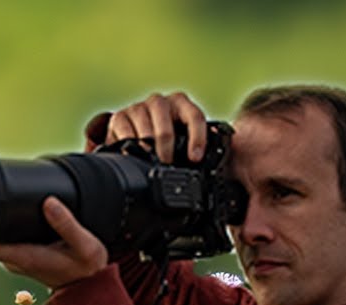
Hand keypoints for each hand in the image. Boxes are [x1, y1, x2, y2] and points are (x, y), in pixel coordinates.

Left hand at [0, 197, 107, 289]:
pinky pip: (4, 243)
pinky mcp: (20, 259)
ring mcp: (15, 261)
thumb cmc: (86, 269)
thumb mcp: (85, 245)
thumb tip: (49, 202)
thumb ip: (66, 224)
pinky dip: (6, 231)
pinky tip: (16, 219)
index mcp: (25, 257)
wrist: (87, 289)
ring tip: (4, 206)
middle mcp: (15, 261)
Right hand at [85, 92, 207, 163]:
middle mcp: (160, 102)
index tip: (194, 158)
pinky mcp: (119, 117)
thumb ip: (201, 147)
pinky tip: (132, 154)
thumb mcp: (186, 145)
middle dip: (166, 144)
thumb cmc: (165, 145)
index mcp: (181, 104)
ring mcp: (139, 108)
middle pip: (165, 119)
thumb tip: (225, 146)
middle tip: (167, 162)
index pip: (194, 116)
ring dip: (147, 145)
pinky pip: (124, 128)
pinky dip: (128, 142)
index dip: (197, 137)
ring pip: (144, 124)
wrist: (135, 143)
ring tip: (149, 160)